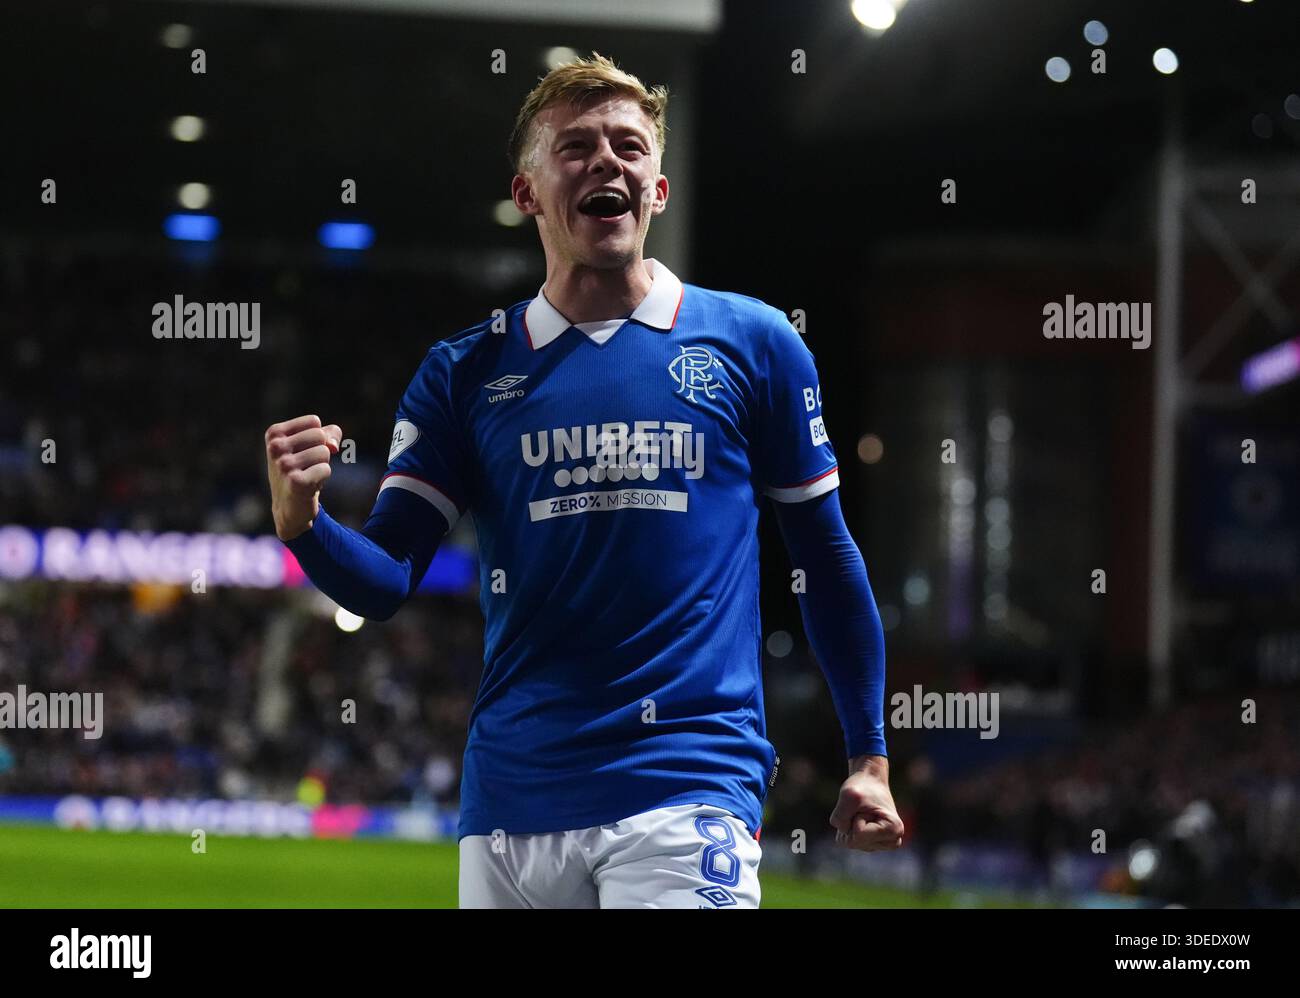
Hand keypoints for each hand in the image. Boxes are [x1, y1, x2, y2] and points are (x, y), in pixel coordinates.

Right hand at [265, 414, 341, 541]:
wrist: (289, 507)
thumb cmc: (301, 470)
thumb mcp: (312, 445)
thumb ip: (329, 434)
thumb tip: (333, 446)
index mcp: (274, 433)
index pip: (314, 422)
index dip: (318, 438)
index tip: (303, 452)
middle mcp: (275, 447)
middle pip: (320, 435)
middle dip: (321, 452)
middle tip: (306, 467)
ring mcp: (284, 464)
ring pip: (325, 452)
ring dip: (321, 466)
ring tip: (307, 476)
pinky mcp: (296, 481)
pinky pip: (326, 469)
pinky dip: (322, 478)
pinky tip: (308, 487)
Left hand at [829, 754, 904, 851]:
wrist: (869, 781)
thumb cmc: (863, 787)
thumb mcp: (849, 795)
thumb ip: (840, 816)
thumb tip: (841, 832)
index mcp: (894, 830)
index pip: (859, 834)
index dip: (856, 817)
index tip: (867, 807)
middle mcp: (891, 841)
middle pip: (853, 842)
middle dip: (851, 822)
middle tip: (863, 809)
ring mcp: (881, 845)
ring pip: (849, 842)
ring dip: (849, 825)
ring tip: (862, 813)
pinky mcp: (870, 844)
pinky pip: (846, 841)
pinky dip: (847, 828)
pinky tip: (859, 819)